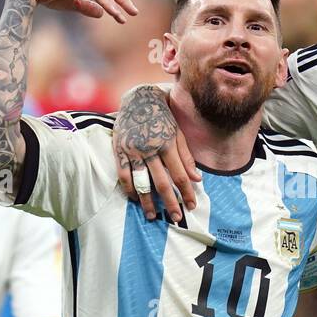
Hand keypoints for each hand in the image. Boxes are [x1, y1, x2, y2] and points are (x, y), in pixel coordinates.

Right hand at [113, 85, 200, 222]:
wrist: (138, 99)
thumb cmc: (163, 116)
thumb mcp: (178, 132)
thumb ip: (187, 156)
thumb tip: (198, 179)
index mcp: (167, 144)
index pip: (180, 175)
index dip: (187, 192)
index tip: (191, 206)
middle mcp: (150, 149)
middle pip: (162, 183)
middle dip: (170, 203)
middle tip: (176, 218)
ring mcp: (133, 151)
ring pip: (142, 183)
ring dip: (148, 202)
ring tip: (153, 216)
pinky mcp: (119, 151)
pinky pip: (124, 176)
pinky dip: (129, 189)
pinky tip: (135, 200)